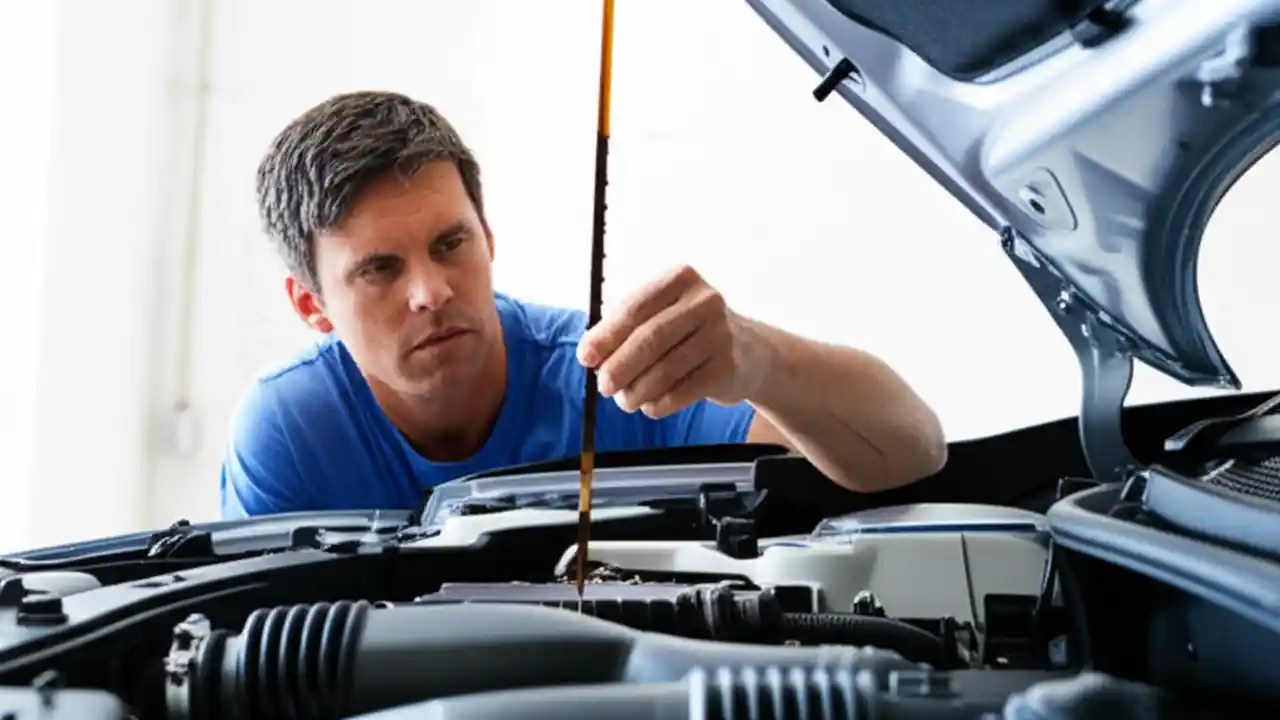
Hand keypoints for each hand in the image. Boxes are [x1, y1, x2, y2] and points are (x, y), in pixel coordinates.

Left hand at [576, 265, 769, 417]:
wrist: (750, 353)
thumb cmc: (691, 332)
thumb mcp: (663, 316)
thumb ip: (627, 330)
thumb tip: (592, 357)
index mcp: (680, 279)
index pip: (635, 307)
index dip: (606, 335)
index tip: (586, 358)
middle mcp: (704, 301)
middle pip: (650, 338)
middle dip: (620, 366)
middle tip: (603, 387)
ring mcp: (720, 334)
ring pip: (665, 369)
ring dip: (637, 390)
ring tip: (625, 401)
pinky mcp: (727, 368)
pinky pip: (683, 391)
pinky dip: (660, 403)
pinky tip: (651, 406)